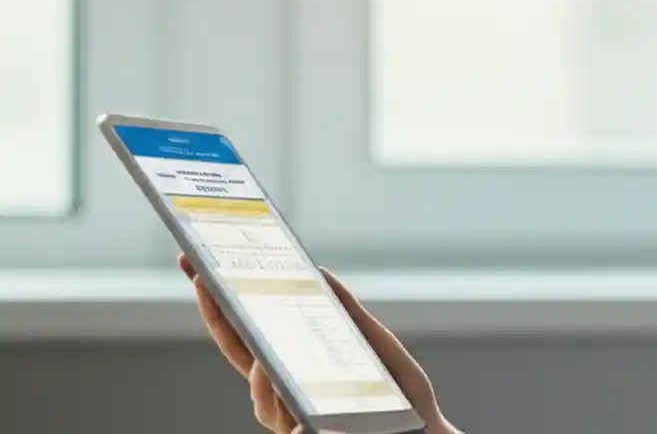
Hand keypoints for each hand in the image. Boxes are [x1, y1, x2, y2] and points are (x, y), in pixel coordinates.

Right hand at [179, 254, 461, 433]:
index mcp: (294, 367)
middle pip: (240, 357)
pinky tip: (281, 381)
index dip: (221, 306)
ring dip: (259, 374)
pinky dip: (281, 401)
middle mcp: (284, 394)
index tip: (200, 269)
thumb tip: (318, 271)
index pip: (248, 336)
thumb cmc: (397, 389)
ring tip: (263, 354)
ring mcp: (293, 419)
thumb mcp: (371, 341)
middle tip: (202, 279)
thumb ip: (345, 310)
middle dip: (216, 318)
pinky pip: (287, 422)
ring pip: (262, 399)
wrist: (425, 430)